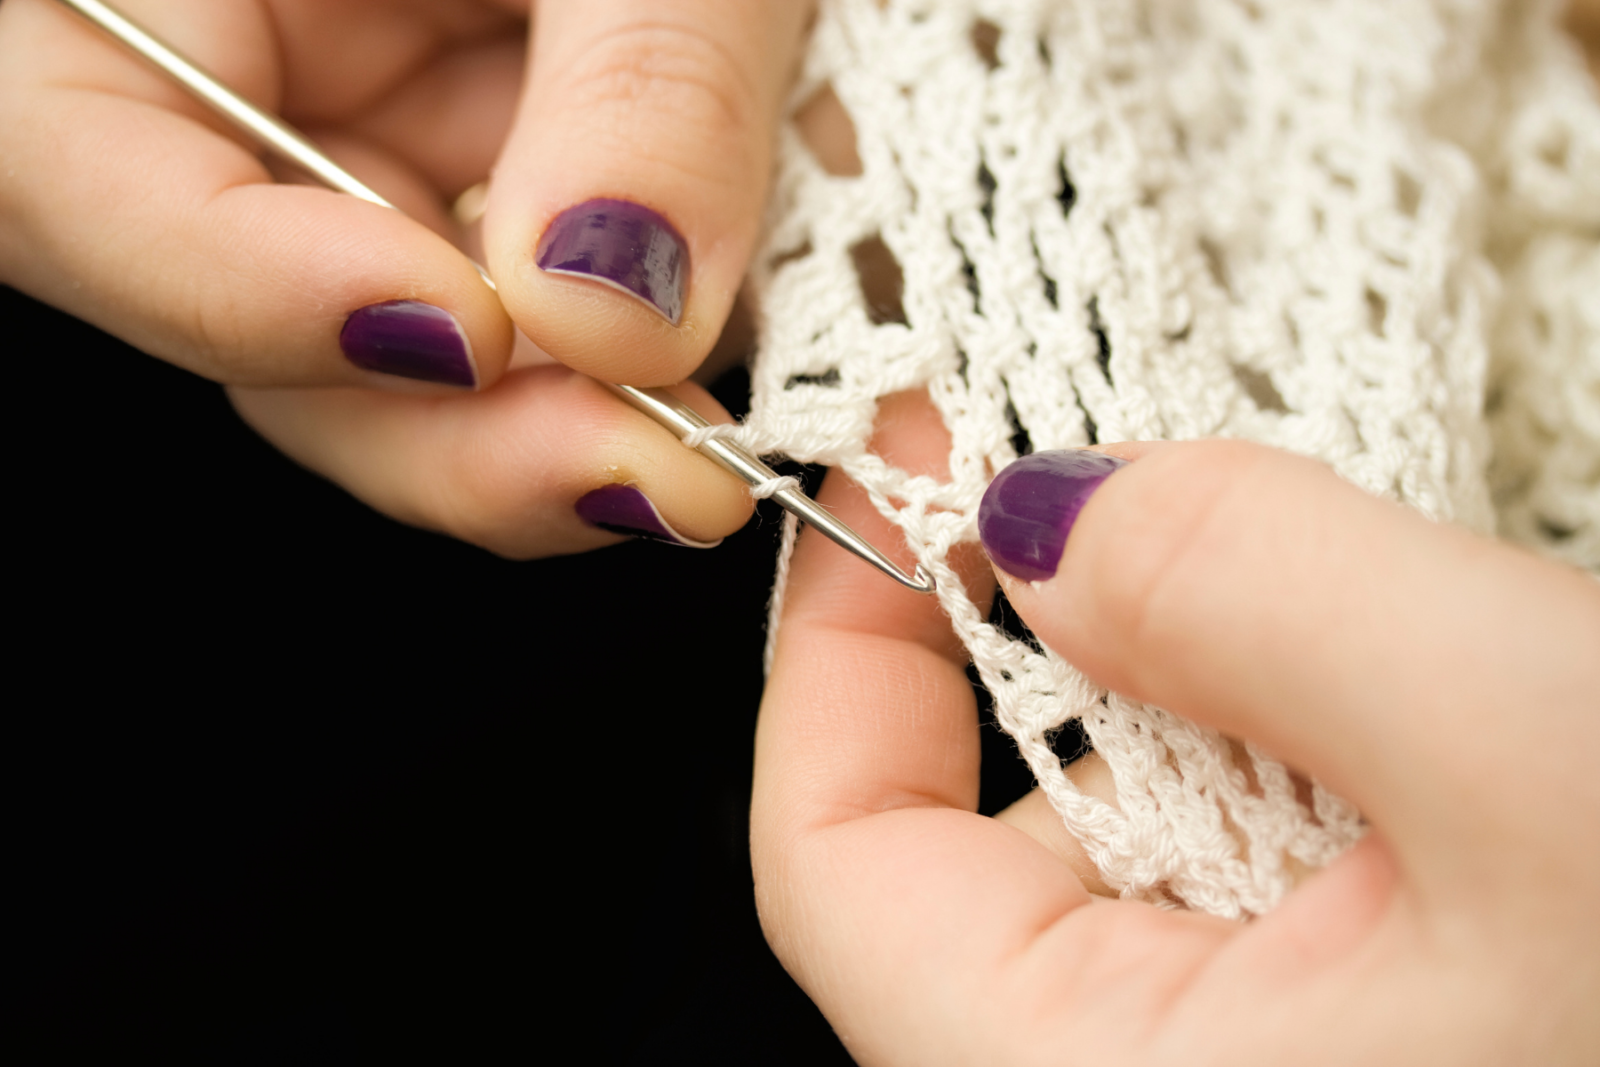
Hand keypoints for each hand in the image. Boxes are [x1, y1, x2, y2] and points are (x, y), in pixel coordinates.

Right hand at [0, 0, 810, 555]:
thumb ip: (639, 75)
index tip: (456, 330)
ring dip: (586, 439)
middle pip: (280, 346)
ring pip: (436, 387)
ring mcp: (402, 173)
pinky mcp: (530, 215)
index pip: (74, 173)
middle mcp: (273, 96)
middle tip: (660, 476)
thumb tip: (618, 309)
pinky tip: (793, 387)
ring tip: (730, 449)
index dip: (241, 292)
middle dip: (471, 440)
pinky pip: (576, 342)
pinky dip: (669, 379)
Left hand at [752, 394, 1599, 1064]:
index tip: (902, 468)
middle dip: (1035, 634)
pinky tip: (1391, 683)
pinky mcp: (1373, 1027)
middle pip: (971, 831)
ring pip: (1125, 832)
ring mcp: (1270, 1065)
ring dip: (1188, 679)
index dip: (837, 643)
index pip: (833, 859)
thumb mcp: (1548, 769)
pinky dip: (1286, 741)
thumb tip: (1050, 505)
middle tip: (1120, 463)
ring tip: (1309, 579)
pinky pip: (1251, 861)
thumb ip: (1266, 598)